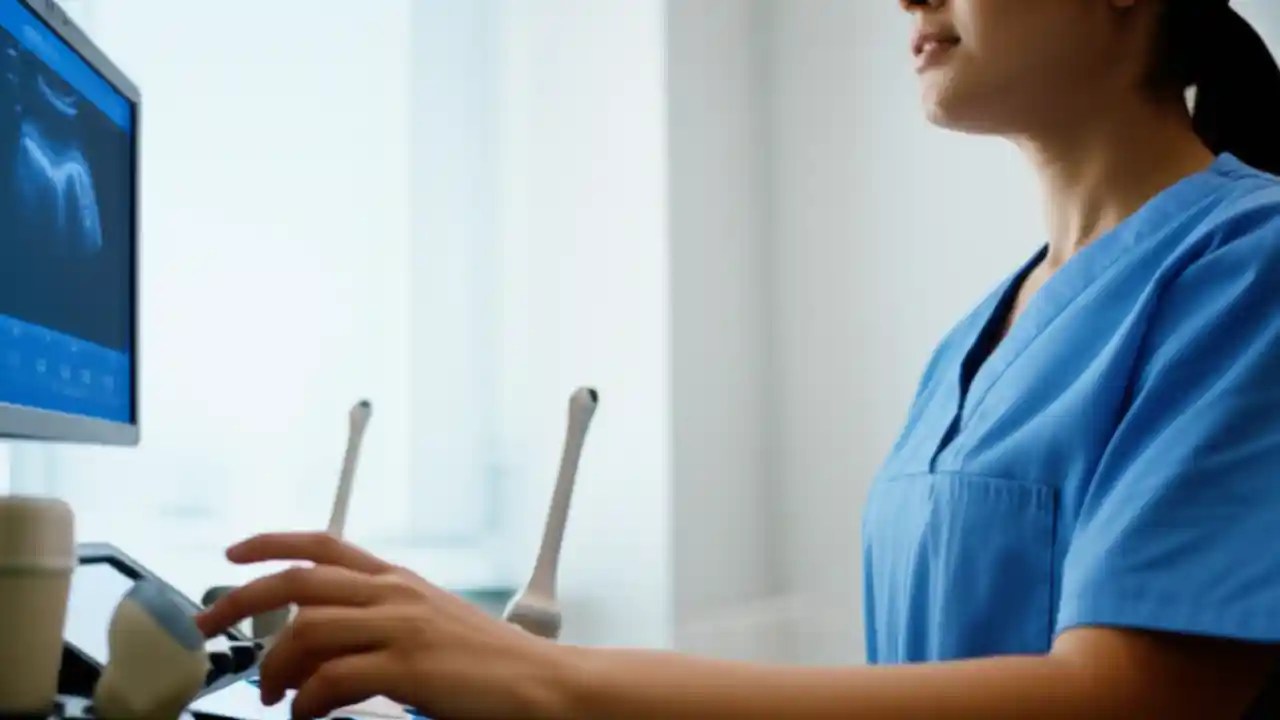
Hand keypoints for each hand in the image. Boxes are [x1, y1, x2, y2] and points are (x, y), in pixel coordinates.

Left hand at [196, 533, 571, 719]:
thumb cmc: (488, 662)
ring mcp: (400, 628)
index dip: (271, 542)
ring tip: (271, 695)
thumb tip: (318, 645)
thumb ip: (378, 621)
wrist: (540, 684)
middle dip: (240, 601)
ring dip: (273, 667)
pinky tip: (306, 712)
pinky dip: (306, 700)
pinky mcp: (406, 668)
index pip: (323, 544)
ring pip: (306, 632)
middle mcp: (394, 594)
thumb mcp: (429, 624)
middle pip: (298, 581)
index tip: (234, 553)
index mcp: (398, 580)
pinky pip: (330, 680)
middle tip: (208, 626)